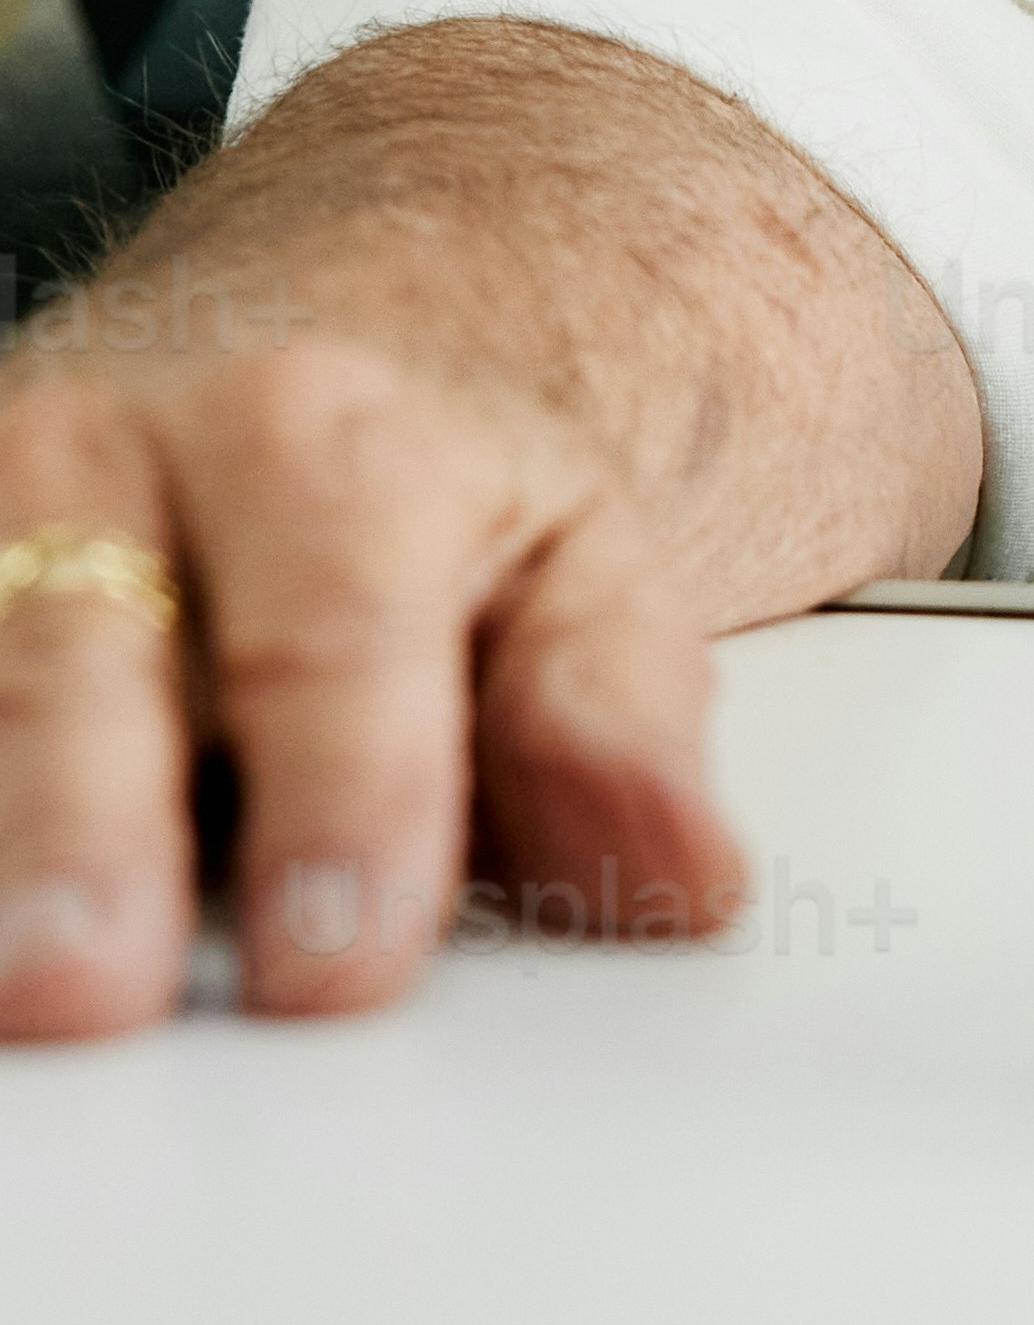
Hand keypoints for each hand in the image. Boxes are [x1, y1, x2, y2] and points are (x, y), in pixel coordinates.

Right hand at [0, 22, 986, 1040]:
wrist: (298, 328)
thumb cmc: (433, 490)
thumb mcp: (580, 559)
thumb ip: (616, 713)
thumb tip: (675, 869)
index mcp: (312, 434)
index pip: (327, 636)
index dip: (340, 800)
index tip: (339, 964)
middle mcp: (104, 449)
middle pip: (74, 650)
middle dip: (77, 824)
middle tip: (89, 991)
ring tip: (2, 995)